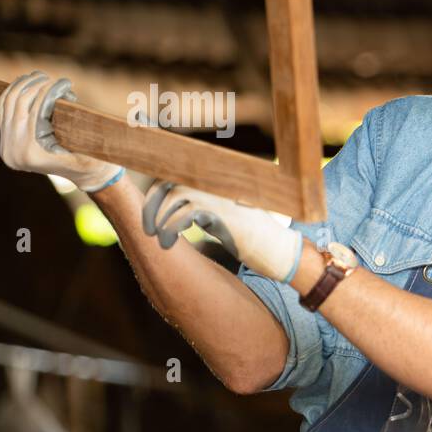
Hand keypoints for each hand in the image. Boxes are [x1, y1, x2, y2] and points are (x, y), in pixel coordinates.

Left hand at [0, 71, 123, 191]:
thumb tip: (114, 108)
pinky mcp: (7, 143)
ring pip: (7, 104)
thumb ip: (97, 129)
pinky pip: (5, 110)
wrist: (88, 177)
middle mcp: (13, 152)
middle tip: (50, 77)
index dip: (48, 91)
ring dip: (22, 86)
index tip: (63, 81)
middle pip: (16, 105)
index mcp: (31, 153)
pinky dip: (15, 94)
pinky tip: (29, 84)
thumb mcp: (98, 146)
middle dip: (33, 86)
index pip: (33, 110)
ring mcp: (7, 148)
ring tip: (40, 77)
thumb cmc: (98, 162)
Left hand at [142, 181, 302, 282]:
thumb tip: (178, 219)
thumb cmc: (259, 245)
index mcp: (219, 188)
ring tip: (158, 237)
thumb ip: (207, 216)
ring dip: (159, 217)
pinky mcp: (224, 214)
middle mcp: (220, 188)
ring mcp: (222, 199)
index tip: (148, 212)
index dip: (158, 191)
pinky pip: (186, 213)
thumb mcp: (228, 225)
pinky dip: (172, 228)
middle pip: (171, 182)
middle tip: (147, 227)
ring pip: (175, 196)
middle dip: (152, 204)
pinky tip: (170, 241)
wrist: (284, 254)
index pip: (179, 177)